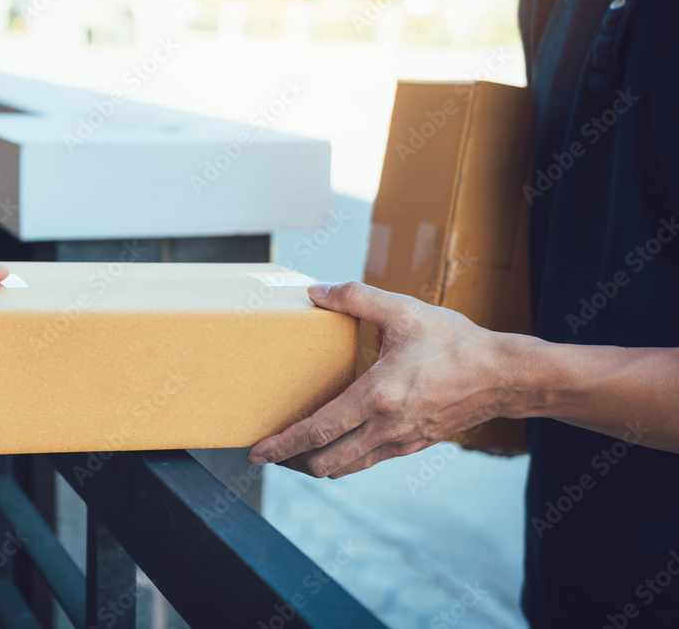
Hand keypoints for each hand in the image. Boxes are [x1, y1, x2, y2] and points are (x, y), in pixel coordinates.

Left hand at [247, 281, 527, 477]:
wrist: (504, 376)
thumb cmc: (455, 342)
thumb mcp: (403, 311)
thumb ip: (355, 298)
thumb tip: (315, 293)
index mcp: (377, 397)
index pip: (317, 431)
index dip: (281, 444)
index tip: (256, 451)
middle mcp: (384, 428)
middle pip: (323, 461)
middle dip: (289, 460)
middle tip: (267, 451)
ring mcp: (399, 442)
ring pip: (344, 468)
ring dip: (313, 464)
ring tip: (292, 452)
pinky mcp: (411, 446)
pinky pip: (366, 462)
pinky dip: (340, 460)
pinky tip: (333, 446)